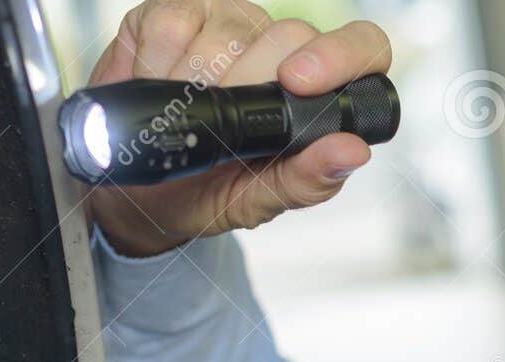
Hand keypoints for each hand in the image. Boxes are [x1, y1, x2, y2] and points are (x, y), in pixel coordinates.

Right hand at [85, 0, 390, 256]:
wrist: (141, 190)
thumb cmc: (209, 190)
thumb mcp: (260, 200)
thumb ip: (308, 179)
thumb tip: (352, 152)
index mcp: (320, 93)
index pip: (363, 48)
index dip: (339, 56)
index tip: (298, 83)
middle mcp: (284, 50)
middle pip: (288, 37)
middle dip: (246, 90)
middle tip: (221, 130)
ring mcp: (234, 23)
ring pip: (227, 32)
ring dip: (194, 86)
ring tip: (185, 118)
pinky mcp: (183, 11)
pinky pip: (173, 24)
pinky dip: (157, 65)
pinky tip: (158, 88)